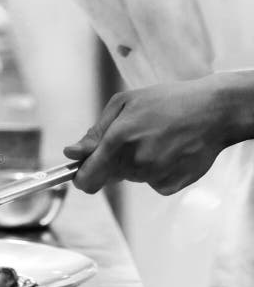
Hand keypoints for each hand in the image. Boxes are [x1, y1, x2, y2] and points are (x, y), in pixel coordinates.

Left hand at [64, 74, 237, 195]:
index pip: (88, 178)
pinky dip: (155, 171)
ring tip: (156, 139)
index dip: (80, 178)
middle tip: (131, 139)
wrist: (214, 111)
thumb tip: (71, 153)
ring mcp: (155, 176)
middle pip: (108, 177)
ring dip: (135, 164)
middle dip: (111, 162)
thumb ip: (96, 132)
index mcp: (119, 140)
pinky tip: (169, 151)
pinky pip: (152, 183)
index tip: (79, 172)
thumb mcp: (124, 103)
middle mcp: (135, 162)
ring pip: (131, 178)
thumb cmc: (167, 101)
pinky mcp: (172, 185)